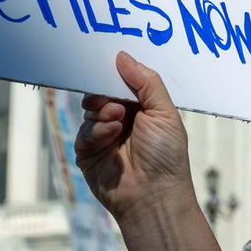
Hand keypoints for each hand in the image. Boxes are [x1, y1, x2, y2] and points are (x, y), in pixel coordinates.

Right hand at [75, 51, 191, 222]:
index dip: (117, 73)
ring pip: (91, 109)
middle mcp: (122, 120)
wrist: (153, 195)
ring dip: (103, 109)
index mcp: (142, 108)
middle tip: (113, 95)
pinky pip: (83, 130)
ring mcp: (103, 136)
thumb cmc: (166, 155)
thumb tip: (122, 56)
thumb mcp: (163, 111)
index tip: (109, 60)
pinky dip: (96, 128)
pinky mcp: (88, 152)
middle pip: (103, 93)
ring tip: (118, 118)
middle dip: (105, 91)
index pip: (124, 83)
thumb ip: (146, 81)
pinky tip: (110, 133)